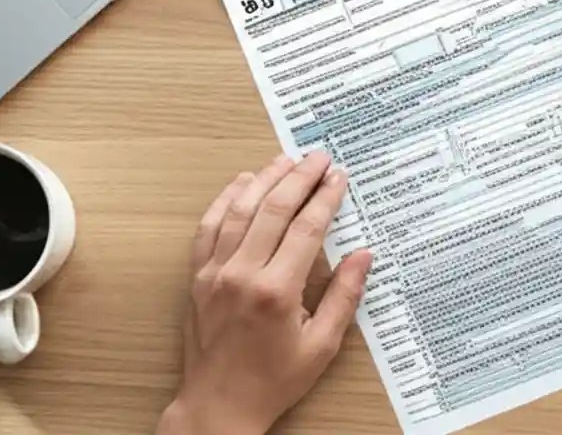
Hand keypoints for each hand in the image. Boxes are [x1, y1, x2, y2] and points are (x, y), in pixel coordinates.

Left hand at [157, 152, 372, 434]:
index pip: (305, 228)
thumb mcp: (322, 346)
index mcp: (277, 291)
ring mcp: (215, 273)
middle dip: (299, 177)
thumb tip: (364, 256)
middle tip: (318, 157)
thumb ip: (343, 296)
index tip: (338, 177)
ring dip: (264, 179)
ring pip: (239, 210)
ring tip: (285, 160)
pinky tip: (242, 183)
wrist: (219, 405)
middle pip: (273, 209)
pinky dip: (226, 200)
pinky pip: (209, 227)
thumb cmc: (274, 380)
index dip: (325, 197)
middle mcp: (242, 274)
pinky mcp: (198, 277)